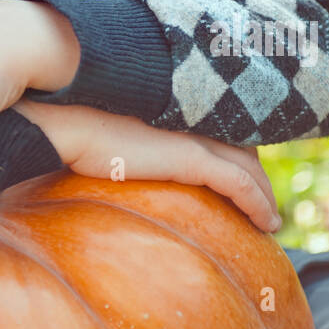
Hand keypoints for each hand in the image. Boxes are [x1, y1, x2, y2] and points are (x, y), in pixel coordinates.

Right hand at [15, 99, 280, 233]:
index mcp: (170, 105)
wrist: (60, 117)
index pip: (218, 127)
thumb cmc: (64, 124)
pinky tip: (266, 223)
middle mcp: (186, 116)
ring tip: (268, 220)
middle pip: (240, 144)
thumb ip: (112, 142)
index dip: (237, 151)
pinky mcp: (188, 155)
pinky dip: (257, 202)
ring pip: (247, 164)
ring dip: (263, 193)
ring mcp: (189, 134)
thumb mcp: (94, 134)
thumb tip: (100, 158)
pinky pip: (237, 182)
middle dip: (257, 174)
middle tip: (262, 203)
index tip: (244, 178)